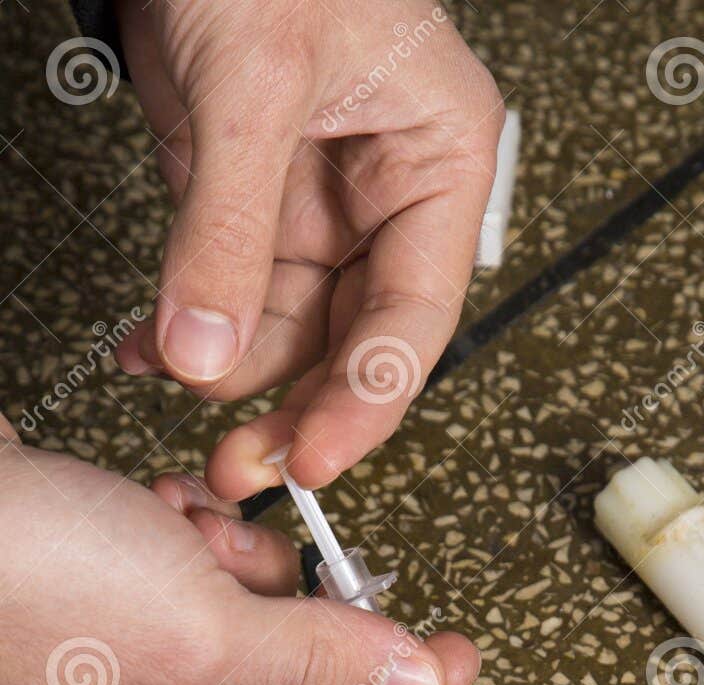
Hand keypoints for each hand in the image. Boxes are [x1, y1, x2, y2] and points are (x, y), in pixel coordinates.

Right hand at [0, 429, 478, 684]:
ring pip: (249, 623)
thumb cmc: (19, 577)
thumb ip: (324, 659)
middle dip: (313, 622)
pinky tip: (167, 504)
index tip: (453, 662)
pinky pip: (195, 575)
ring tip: (205, 532)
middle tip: (343, 570)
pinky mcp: (107, 598)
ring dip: (250, 565)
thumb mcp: (206, 628)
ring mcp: (125, 666)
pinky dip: (199, 533)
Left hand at [113, 0, 503, 493]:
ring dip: (229, 372)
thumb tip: (207, 351)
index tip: (315, 460)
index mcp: (435, 162)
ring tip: (173, 384)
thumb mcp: (252, 84)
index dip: (366, 400)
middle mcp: (385, 196)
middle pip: (352, 340)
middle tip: (242, 464)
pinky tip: (151, 347)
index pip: (412, 317)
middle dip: (294, 406)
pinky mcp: (253, 203)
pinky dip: (187, 328)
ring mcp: (318, 205)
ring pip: (287, 330)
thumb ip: (229, 227)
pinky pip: (230, 293)